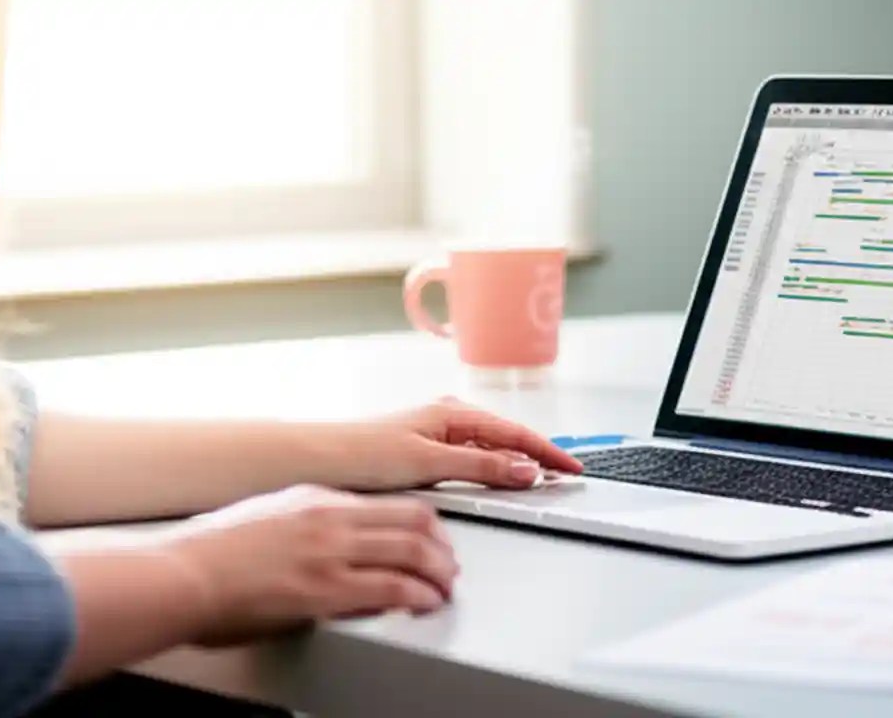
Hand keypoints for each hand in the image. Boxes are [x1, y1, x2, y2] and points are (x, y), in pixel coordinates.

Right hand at [164, 484, 456, 646]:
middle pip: (413, 520)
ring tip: (443, 589)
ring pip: (411, 551)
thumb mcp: (265, 518)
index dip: (421, 524)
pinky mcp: (324, 589)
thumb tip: (326, 542)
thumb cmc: (206, 555)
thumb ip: (303, 524)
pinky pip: (390, 588)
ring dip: (437, 573)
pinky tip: (425, 604)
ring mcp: (329, 552)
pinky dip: (418, 596)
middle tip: (448, 566)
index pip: (389, 503)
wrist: (179, 576)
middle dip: (441, 546)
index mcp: (315, 498)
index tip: (431, 539)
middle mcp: (329, 518)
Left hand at [346, 398, 584, 490]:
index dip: (548, 453)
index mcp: (454, 414)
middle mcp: (450, 418)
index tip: (572, 468)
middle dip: (540, 455)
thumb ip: (482, 466)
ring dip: (519, 462)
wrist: (320, 458)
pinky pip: (475, 455)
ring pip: (493, 447)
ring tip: (542, 479)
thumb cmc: (364, 453)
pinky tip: (500, 479)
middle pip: (509, 437)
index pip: (517, 434)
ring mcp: (439, 433)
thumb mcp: (431, 462)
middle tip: (566, 476)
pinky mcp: (428, 449)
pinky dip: (496, 467)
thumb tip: (524, 469)